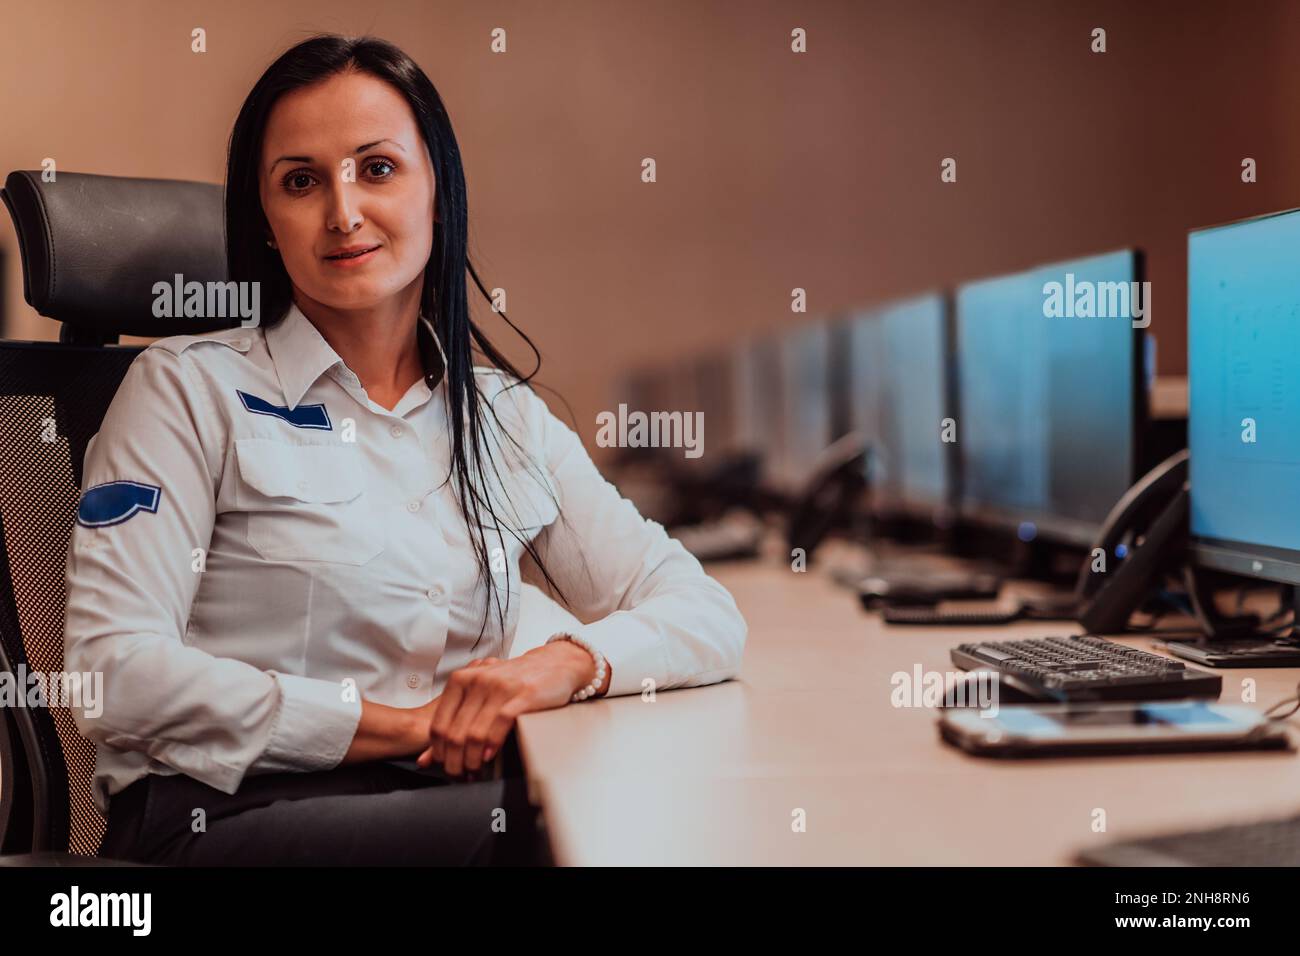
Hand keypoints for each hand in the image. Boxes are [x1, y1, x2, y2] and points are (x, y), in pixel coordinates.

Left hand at [416, 641, 599, 777]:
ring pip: (473, 734)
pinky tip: (489, 756)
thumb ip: (453, 723)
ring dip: (471, 760)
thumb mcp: (478, 696)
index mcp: (462, 680)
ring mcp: (499, 687)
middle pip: (454, 734)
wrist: (553, 664)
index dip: (439, 753)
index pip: (438, 725)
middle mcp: (478, 681)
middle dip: (454, 762)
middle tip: (459, 774)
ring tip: (474, 770)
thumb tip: (425, 760)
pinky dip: (490, 746)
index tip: (446, 766)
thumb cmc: (514, 682)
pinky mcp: (521, 695)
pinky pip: (498, 726)